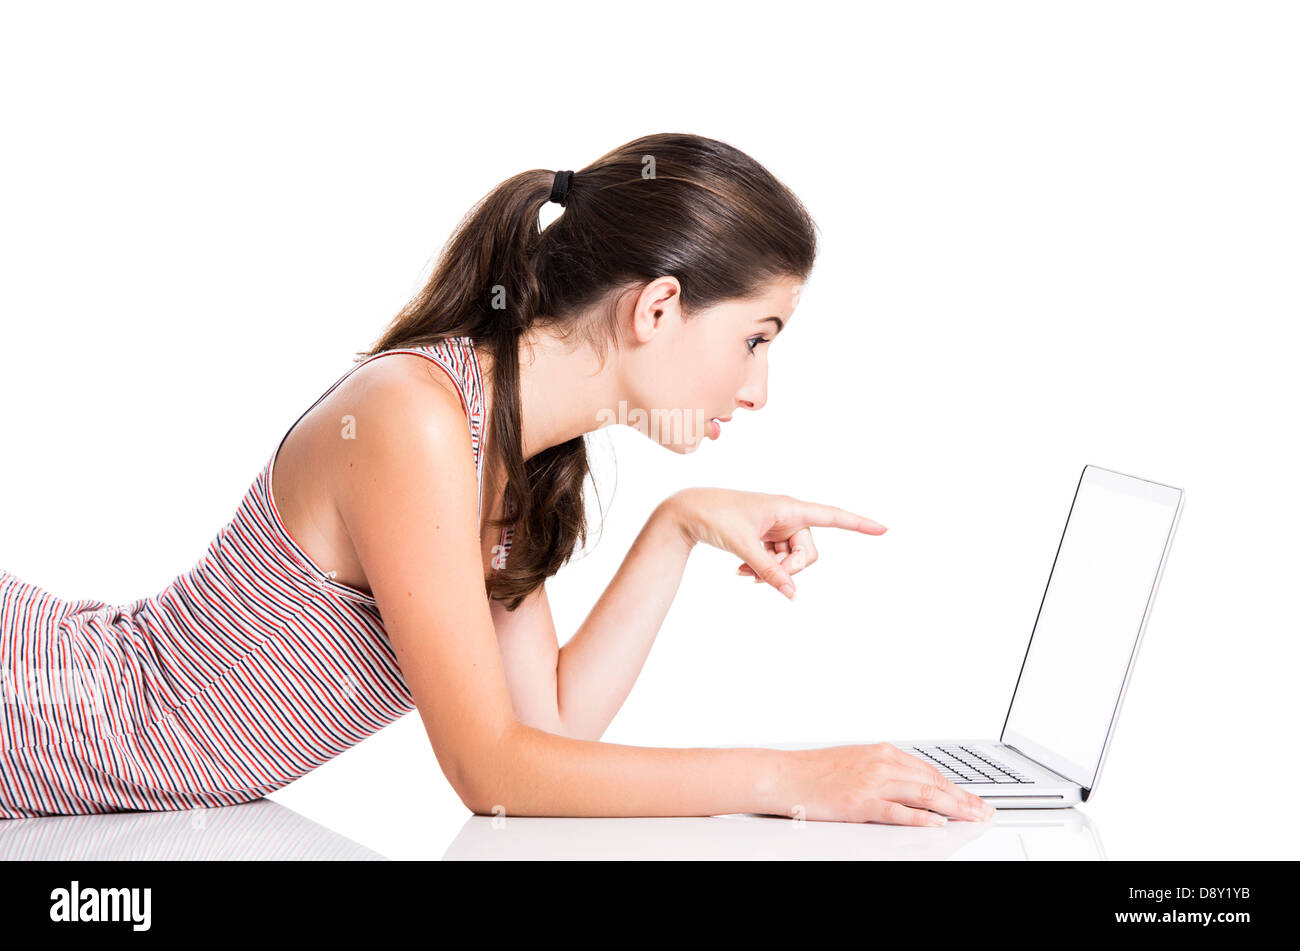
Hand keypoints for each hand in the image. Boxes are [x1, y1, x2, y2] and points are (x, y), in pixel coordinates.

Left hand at [664, 488, 886, 599]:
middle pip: (809, 552)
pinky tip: (742, 572)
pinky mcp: (766, 536)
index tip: (884, 529)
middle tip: (763, 577)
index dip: (858, 524)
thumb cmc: (715, 517)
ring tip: (745, 574)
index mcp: (788, 507)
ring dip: (773, 572)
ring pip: (793, 560)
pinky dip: (764, 569)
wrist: (687, 512)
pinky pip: (778, 560)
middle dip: (790, 569)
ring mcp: (777, 527)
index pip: (831, 515)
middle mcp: (787, 515)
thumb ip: (769, 570)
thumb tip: (791, 593)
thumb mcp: (743, 545)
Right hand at [764, 743, 996, 824]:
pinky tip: (938, 823)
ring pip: (923, 795)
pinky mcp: (860, 802)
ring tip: (972, 818)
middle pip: (933, 783)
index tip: (974, 799)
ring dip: (954, 807)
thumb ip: (885, 772)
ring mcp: (872, 782)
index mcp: (882, 752)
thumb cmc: (815, 771)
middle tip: (985, 811)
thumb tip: (912, 788)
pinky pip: (898, 811)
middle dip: (964, 798)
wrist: (785, 774)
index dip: (956, 787)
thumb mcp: (856, 762)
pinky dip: (921, 818)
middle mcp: (881, 763)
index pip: (929, 771)